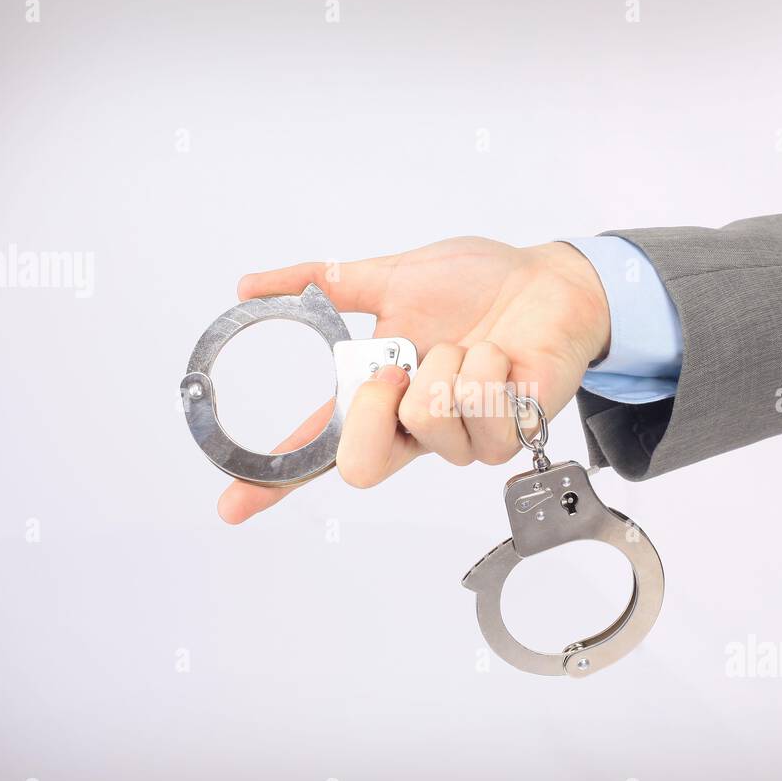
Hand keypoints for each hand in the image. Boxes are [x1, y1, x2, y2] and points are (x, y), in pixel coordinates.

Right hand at [217, 236, 609, 522]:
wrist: (549, 281)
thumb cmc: (478, 284)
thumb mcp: (392, 276)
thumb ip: (328, 284)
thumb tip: (251, 286)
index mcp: (379, 400)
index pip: (317, 450)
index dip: (271, 484)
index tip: (232, 504)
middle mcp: (413, 430)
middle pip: (362, 464)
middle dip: (373, 404)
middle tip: (402, 363)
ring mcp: (459, 441)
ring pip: (425, 418)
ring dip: (449, 360)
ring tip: (472, 344)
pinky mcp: (506, 439)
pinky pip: (477, 407)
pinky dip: (488, 363)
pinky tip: (504, 357)